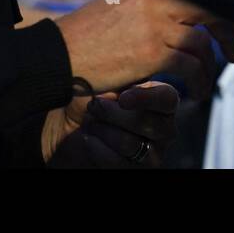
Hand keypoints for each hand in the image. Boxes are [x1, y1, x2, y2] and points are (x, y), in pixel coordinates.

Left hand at [44, 81, 178, 167]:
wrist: (67, 125)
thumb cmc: (91, 96)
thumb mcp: (109, 78)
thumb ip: (128, 72)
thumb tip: (139, 62)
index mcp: (162, 99)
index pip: (167, 98)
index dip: (145, 99)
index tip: (121, 97)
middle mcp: (165, 126)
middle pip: (149, 124)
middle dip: (114, 115)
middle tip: (93, 106)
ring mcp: (154, 152)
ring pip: (133, 144)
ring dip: (104, 131)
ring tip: (91, 122)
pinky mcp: (139, 170)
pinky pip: (120, 163)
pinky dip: (98, 148)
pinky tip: (89, 138)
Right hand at [53, 0, 233, 99]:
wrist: (56, 56)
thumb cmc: (81, 39)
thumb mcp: (115, 10)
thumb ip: (143, 11)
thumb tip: (171, 24)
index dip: (210, 15)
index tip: (218, 33)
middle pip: (207, 10)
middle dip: (226, 33)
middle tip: (232, 53)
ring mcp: (153, 23)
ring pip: (201, 42)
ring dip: (209, 66)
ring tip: (203, 84)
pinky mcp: (151, 51)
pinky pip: (191, 66)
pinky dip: (198, 81)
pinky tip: (193, 93)